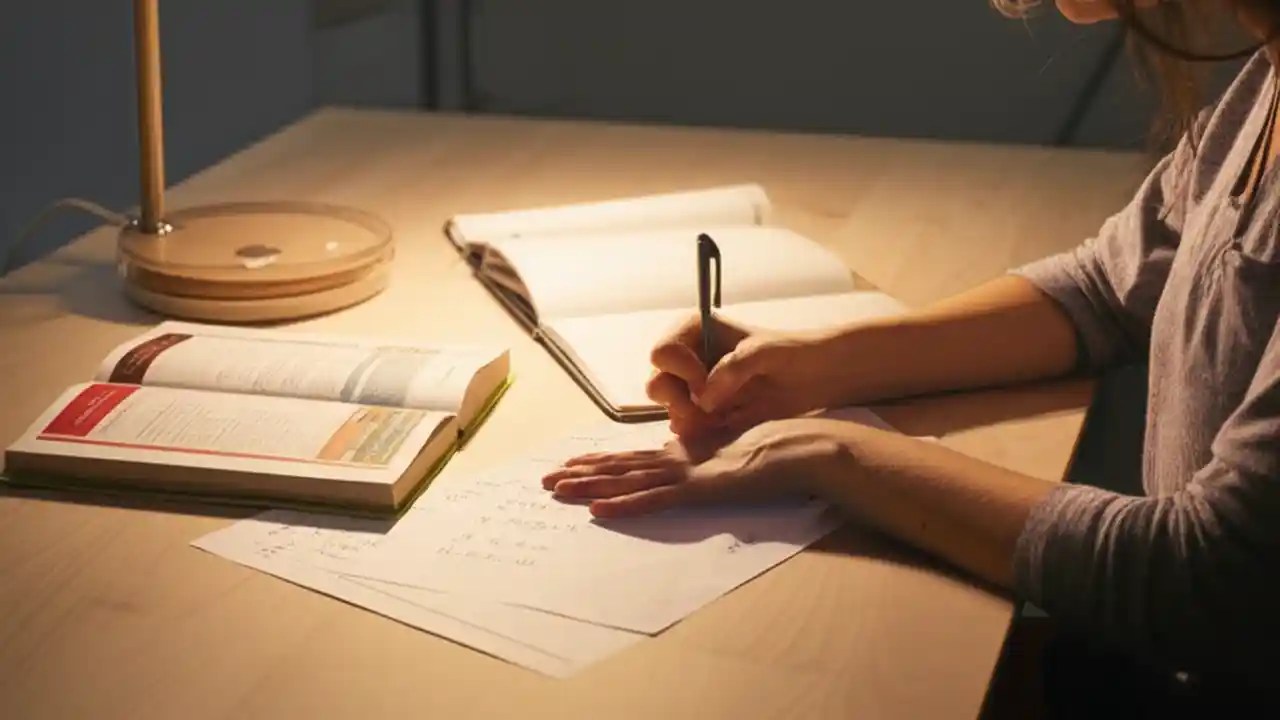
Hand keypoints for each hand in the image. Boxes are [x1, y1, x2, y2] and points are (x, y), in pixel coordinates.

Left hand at [540, 418, 842, 517]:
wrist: (800, 446)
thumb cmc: (777, 450)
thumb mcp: (735, 456)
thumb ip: (712, 463)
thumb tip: (697, 467)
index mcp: (686, 452)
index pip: (633, 458)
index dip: (600, 462)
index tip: (572, 464)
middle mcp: (678, 458)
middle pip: (620, 466)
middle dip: (581, 473)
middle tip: (546, 480)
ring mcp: (686, 472)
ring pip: (627, 480)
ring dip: (589, 486)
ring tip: (557, 490)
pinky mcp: (698, 488)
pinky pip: (653, 500)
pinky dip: (624, 505)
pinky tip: (598, 510)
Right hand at [647, 315, 842, 436]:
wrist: (820, 376)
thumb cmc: (795, 352)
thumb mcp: (766, 352)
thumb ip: (733, 368)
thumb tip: (704, 397)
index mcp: (695, 330)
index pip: (662, 352)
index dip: (680, 371)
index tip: (705, 381)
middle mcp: (689, 357)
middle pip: (657, 382)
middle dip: (678, 400)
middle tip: (707, 409)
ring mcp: (696, 387)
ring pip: (669, 408)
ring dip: (688, 419)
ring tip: (717, 420)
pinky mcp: (708, 413)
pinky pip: (687, 428)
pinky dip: (698, 433)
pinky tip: (720, 429)